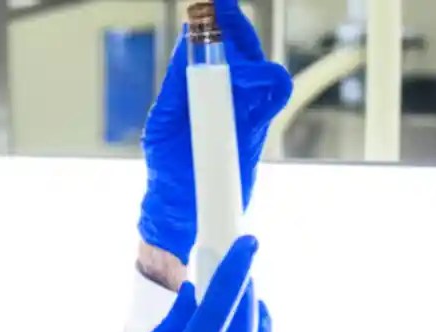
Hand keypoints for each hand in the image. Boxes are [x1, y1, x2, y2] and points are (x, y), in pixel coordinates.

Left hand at [138, 0, 292, 263]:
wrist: (180, 208)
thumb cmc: (167, 165)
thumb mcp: (162, 123)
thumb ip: (175, 89)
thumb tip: (185, 49)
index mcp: (197, 88)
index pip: (210, 47)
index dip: (214, 24)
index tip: (210, 3)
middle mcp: (223, 94)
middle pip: (239, 51)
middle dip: (235, 28)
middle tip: (226, 8)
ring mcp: (242, 110)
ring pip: (259, 71)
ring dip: (252, 57)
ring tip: (241, 59)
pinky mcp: (256, 129)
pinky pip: (272, 99)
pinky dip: (273, 83)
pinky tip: (265, 79)